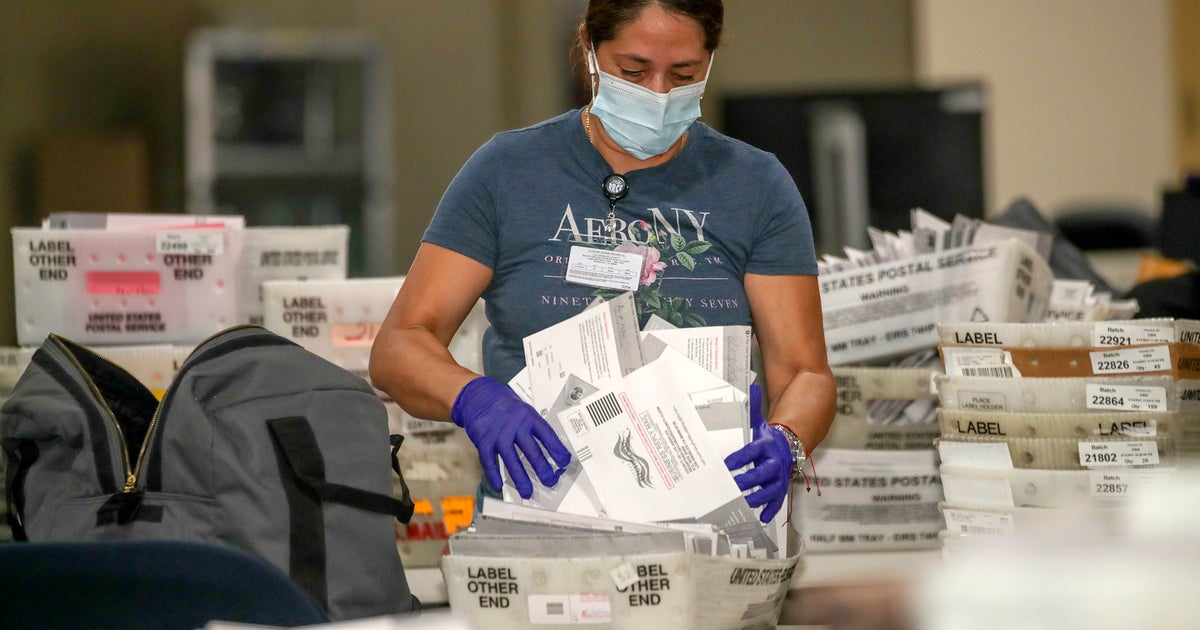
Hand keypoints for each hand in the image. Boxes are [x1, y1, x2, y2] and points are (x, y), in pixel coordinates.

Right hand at [450, 376, 572, 498]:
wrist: (477, 395)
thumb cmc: (504, 404)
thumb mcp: (523, 409)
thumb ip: (533, 426)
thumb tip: (551, 447)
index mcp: (528, 416)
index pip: (547, 435)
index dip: (557, 450)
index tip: (564, 463)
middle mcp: (515, 425)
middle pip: (532, 451)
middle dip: (542, 469)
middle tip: (550, 482)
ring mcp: (498, 433)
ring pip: (512, 460)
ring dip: (521, 478)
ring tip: (527, 492)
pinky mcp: (483, 439)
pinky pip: (489, 460)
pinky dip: (494, 473)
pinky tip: (499, 485)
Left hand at [723, 383, 791, 522]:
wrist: (789, 446)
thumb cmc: (766, 436)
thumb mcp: (759, 422)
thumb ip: (752, 407)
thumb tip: (749, 385)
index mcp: (766, 445)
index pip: (752, 451)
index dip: (741, 458)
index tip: (727, 464)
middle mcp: (775, 462)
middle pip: (764, 472)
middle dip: (749, 480)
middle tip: (733, 485)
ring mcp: (779, 477)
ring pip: (772, 489)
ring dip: (759, 497)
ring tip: (744, 503)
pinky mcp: (781, 488)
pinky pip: (778, 501)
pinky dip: (771, 510)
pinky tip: (762, 518)